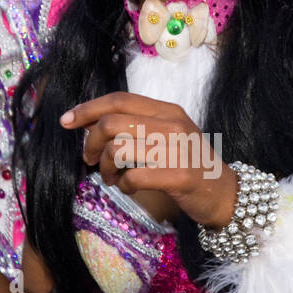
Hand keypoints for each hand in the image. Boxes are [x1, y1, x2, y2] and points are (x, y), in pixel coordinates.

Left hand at [59, 92, 237, 228]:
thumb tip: (92, 126)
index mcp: (167, 111)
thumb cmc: (190, 165)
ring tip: (111, 178)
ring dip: (106, 168)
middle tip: (91, 159)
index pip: (118, 100)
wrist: (225, 193)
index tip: (67, 120)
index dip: (88, 108)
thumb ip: (138, 127)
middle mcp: (171, 125)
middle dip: (91, 143)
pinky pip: (134, 177)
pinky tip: (130, 188)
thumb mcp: (168, 136)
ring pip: (119, 149)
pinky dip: (124, 185)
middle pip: (112, 123)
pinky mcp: (178, 176)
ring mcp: (176, 150)